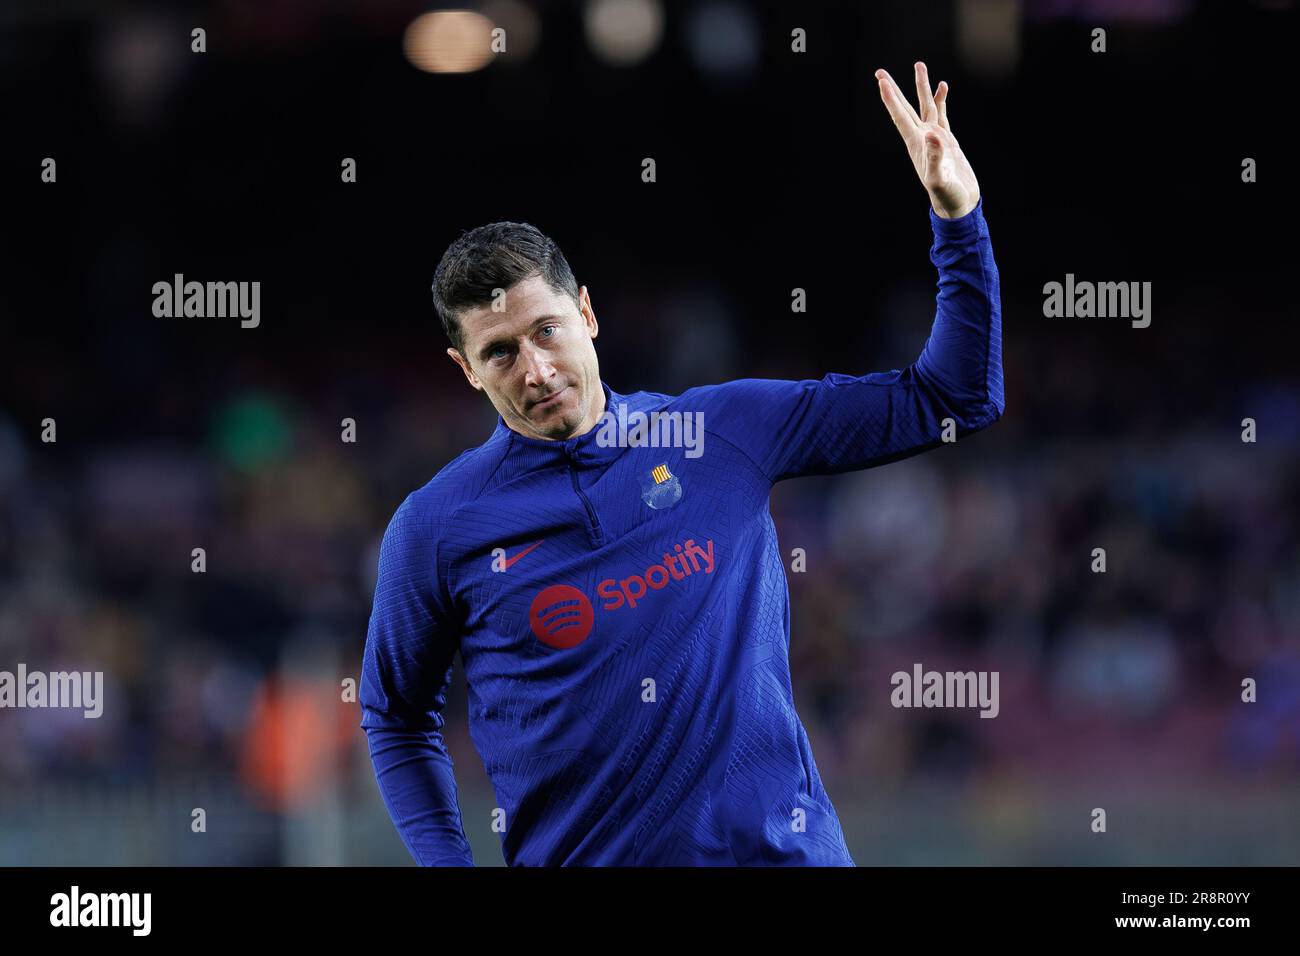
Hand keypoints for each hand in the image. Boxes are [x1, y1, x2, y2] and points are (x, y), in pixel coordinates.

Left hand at [875, 62, 979, 219]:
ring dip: (922, 87)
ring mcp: (934, 138)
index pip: (900, 116)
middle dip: (894, 89)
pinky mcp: (947, 141)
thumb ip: (935, 158)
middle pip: (906, 108)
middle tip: (880, 71)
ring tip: (919, 65)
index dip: (890, 98)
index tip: (880, 80)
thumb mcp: (940, 179)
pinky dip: (941, 100)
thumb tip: (933, 136)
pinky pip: (941, 114)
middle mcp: (921, 138)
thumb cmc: (947, 196)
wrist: (959, 204)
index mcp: (915, 144)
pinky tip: (942, 87)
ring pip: (925, 106)